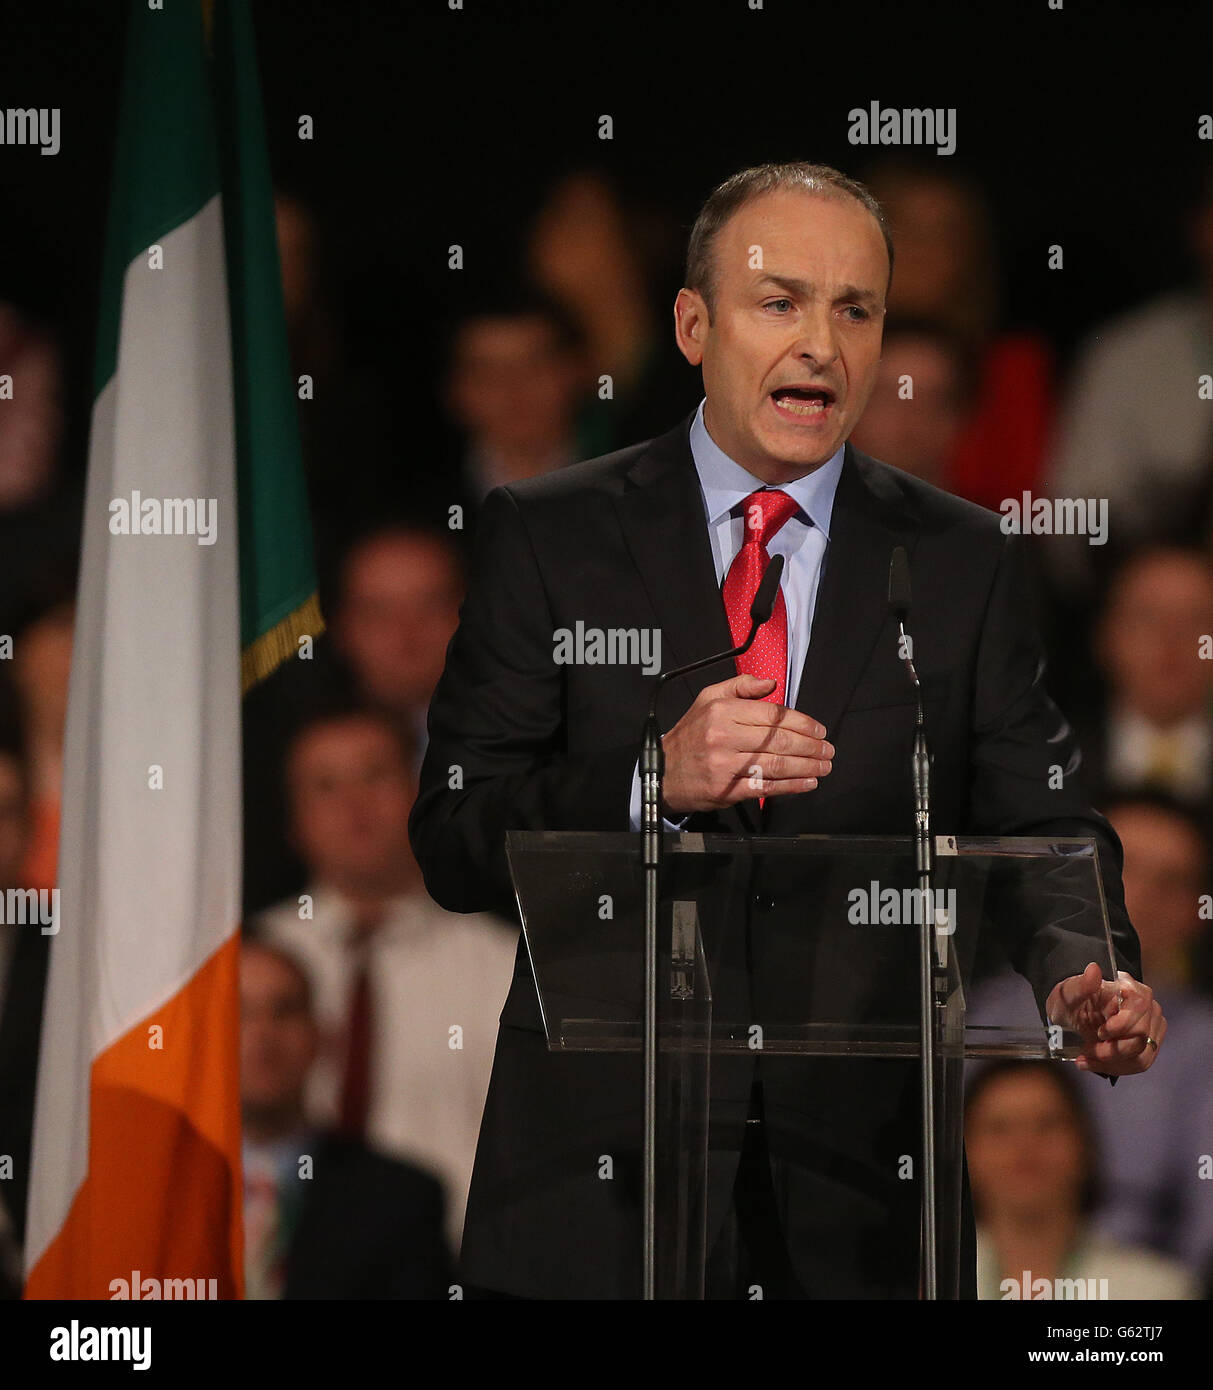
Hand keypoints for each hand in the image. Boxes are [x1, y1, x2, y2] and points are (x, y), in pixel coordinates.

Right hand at [660, 673, 833, 814]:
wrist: (662, 772)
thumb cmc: (690, 735)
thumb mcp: (708, 699)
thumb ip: (741, 687)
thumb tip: (772, 683)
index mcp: (722, 711)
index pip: (772, 714)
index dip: (802, 722)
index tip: (819, 730)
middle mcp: (723, 736)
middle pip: (778, 740)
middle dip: (810, 746)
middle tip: (828, 750)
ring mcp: (725, 765)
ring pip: (776, 764)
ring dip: (807, 766)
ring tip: (824, 766)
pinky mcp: (726, 790)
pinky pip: (766, 787)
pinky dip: (791, 786)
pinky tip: (807, 783)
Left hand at [1045, 961, 1164, 1075]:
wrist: (1071, 1013)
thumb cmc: (1071, 1000)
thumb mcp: (1067, 993)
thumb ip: (1081, 985)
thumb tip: (1094, 970)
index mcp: (1130, 988)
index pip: (1139, 1008)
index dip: (1121, 1025)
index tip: (1099, 1032)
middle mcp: (1148, 1006)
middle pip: (1140, 1038)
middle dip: (1111, 1050)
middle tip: (1086, 1049)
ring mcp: (1152, 1026)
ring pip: (1142, 1056)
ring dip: (1112, 1063)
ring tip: (1087, 1058)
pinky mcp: (1150, 1044)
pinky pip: (1140, 1063)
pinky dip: (1115, 1067)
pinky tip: (1094, 1063)